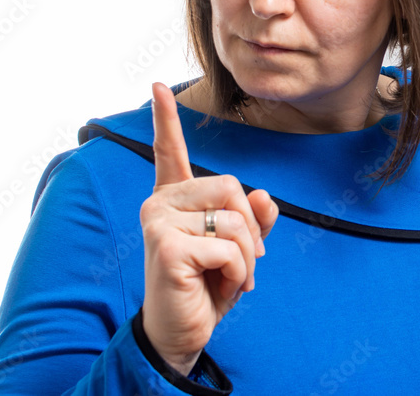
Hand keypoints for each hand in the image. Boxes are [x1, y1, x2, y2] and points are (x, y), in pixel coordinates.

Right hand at [139, 82, 278, 374]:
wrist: (183, 333)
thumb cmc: (207, 287)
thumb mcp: (239, 250)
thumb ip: (253, 220)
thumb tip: (262, 195)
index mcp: (174, 199)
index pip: (169, 152)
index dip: (165, 119)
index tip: (157, 86)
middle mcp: (160, 203)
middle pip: (231, 187)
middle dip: (250, 231)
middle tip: (241, 263)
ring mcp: (158, 222)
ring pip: (235, 219)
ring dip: (246, 258)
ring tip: (228, 279)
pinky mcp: (167, 246)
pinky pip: (229, 247)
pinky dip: (238, 273)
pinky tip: (219, 287)